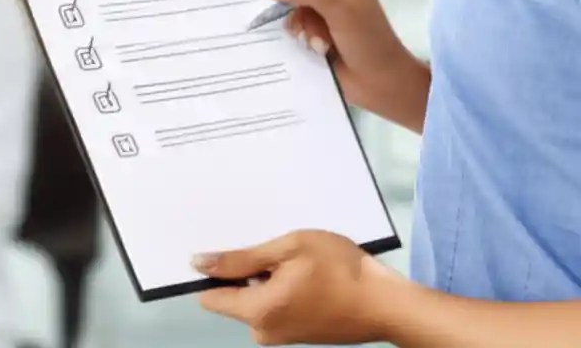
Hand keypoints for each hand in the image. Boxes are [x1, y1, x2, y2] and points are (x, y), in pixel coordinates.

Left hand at [195, 230, 400, 345]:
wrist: (387, 304)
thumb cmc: (341, 270)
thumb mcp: (289, 249)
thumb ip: (242, 259)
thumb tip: (199, 264)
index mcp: (256, 311)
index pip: (210, 298)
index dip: (213, 273)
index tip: (226, 251)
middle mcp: (263, 331)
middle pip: (233, 299)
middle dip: (244, 273)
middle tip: (271, 250)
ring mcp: (282, 336)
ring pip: (256, 301)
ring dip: (266, 279)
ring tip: (292, 259)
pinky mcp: (298, 334)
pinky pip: (275, 308)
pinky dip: (281, 290)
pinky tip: (303, 274)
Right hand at [269, 0, 421, 115]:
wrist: (379, 81)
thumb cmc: (368, 41)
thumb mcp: (339, 11)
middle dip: (296, 5)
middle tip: (308, 20)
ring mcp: (321, 6)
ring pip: (288, 6)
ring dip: (302, 26)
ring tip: (320, 40)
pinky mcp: (313, 26)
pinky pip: (291, 24)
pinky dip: (302, 37)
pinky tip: (320, 48)